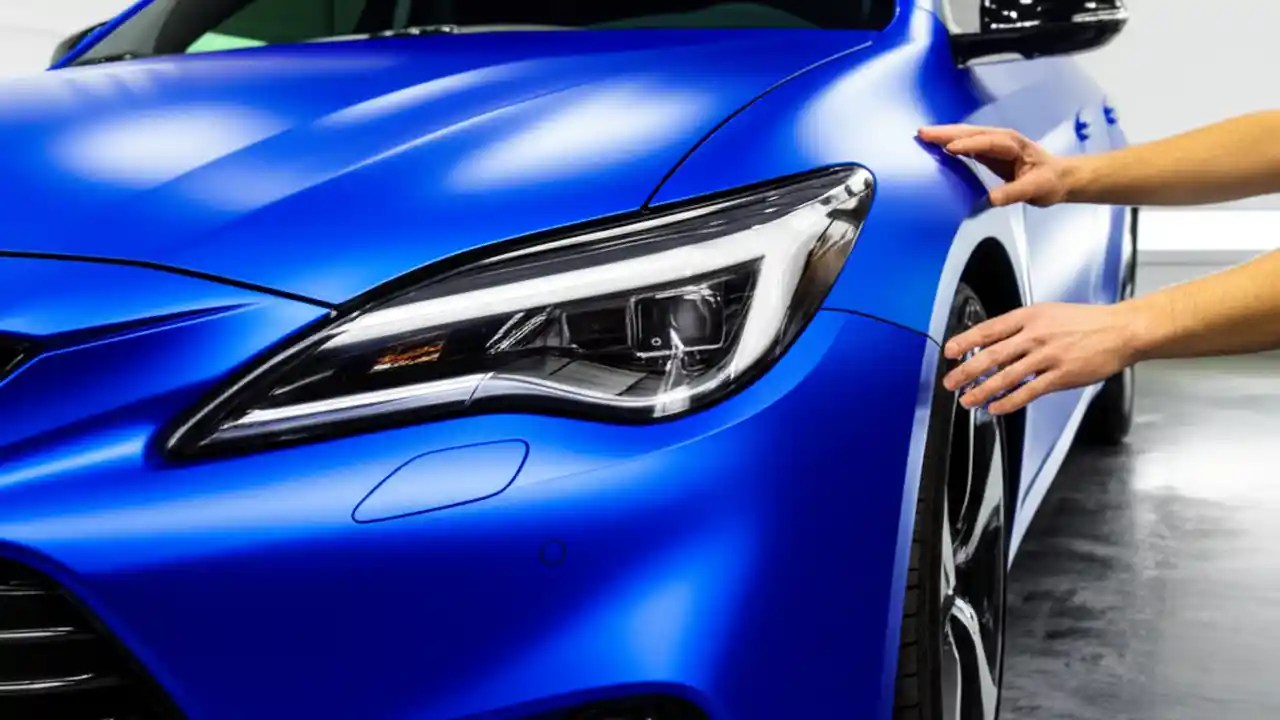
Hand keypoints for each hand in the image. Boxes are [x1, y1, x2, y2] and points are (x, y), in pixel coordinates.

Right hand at [918, 125, 1078, 207]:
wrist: (1059, 178)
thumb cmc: (1049, 182)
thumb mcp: (1036, 189)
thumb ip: (1013, 193)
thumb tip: (990, 199)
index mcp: (1014, 145)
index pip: (988, 142)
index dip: (969, 145)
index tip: (949, 149)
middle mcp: (1002, 139)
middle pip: (972, 133)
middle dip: (948, 132)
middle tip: (924, 132)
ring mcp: (995, 143)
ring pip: (967, 135)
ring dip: (945, 134)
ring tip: (924, 134)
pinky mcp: (989, 151)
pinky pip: (967, 143)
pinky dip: (951, 142)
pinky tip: (937, 144)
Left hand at [942, 303, 1140, 414]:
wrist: (1121, 330)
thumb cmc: (1086, 322)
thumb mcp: (1049, 313)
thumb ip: (1023, 327)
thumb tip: (995, 341)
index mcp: (1029, 316)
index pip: (989, 329)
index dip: (965, 341)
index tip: (949, 351)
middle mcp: (1035, 335)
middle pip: (991, 355)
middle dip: (966, 371)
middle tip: (950, 382)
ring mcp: (1048, 356)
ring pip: (1006, 376)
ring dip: (982, 390)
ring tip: (967, 400)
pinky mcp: (1061, 375)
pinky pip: (1029, 392)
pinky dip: (1009, 401)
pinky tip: (996, 408)